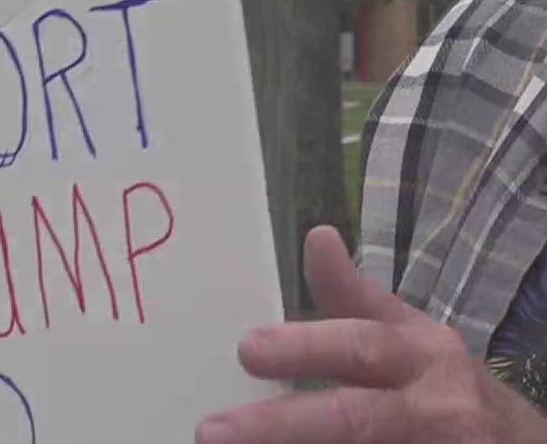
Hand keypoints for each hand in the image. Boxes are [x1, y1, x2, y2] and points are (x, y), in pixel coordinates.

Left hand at [196, 226, 546, 442]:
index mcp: (420, 352)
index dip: (305, 347)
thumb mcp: (413, 336)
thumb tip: (317, 237)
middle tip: (215, 429)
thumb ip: (356, 298)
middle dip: (282, 423)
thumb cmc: (446, 384)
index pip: (358, 346)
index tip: (247, 347)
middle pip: (352, 418)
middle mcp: (431, 404)